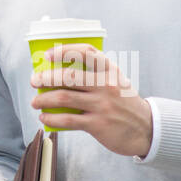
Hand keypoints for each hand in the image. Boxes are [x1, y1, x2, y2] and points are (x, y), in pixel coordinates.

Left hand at [30, 43, 152, 156]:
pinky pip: (68, 120)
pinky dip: (52, 118)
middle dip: (46, 77)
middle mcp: (106, 85)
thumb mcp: (117, 81)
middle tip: (34, 80)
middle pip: (68, 76)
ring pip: (64, 97)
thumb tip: (58, 74)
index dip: (64, 50)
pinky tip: (44, 117)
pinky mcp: (98, 124)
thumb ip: (95, 75)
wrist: (146, 129)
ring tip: (35, 101)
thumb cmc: (124, 102)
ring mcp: (102, 105)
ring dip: (44, 98)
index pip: (86, 52)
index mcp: (110, 70)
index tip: (48, 55)